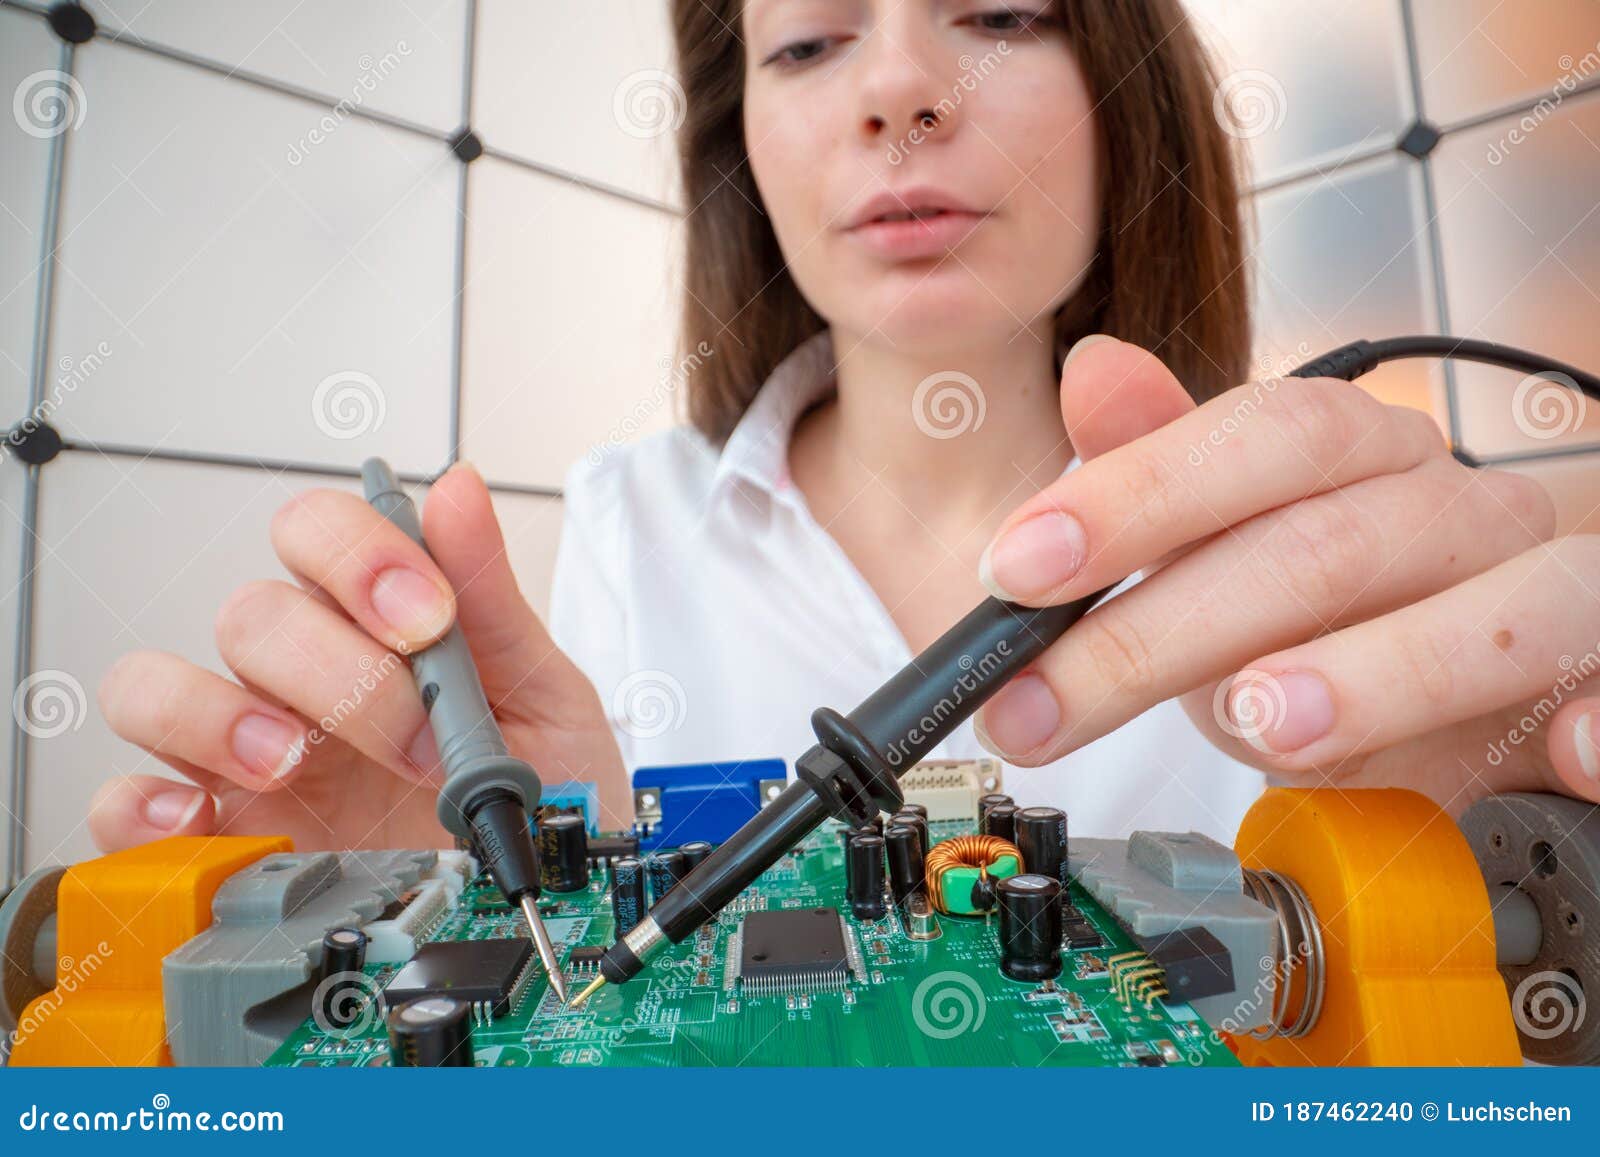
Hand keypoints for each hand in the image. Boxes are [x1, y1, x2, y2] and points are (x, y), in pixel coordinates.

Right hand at [91, 463, 630, 852]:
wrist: (549, 903)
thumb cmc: (544, 792)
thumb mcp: (544, 697)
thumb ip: (492, 599)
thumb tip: (459, 487)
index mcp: (374, 628)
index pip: (315, 534)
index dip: (356, 557)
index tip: (426, 617)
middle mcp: (301, 682)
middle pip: (250, 615)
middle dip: (338, 673)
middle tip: (415, 741)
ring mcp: (248, 759)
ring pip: (156, 686)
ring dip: (219, 716)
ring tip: (293, 761)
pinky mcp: (220, 839)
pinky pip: (123, 805)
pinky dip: (142, 807)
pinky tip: (211, 818)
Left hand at [974, 335, 1599, 812]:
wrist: (1474, 709)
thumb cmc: (1339, 626)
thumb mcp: (1223, 559)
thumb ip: (1162, 478)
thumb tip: (1093, 371)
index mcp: (1363, 459)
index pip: (1259, 438)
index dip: (1135, 495)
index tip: (1015, 567)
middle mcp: (1462, 509)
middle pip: (1330, 540)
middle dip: (1166, 631)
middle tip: (1054, 701)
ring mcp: (1556, 590)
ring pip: (1504, 605)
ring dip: (1381, 668)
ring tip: (1263, 722)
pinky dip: (1596, 726)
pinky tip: (1565, 756)